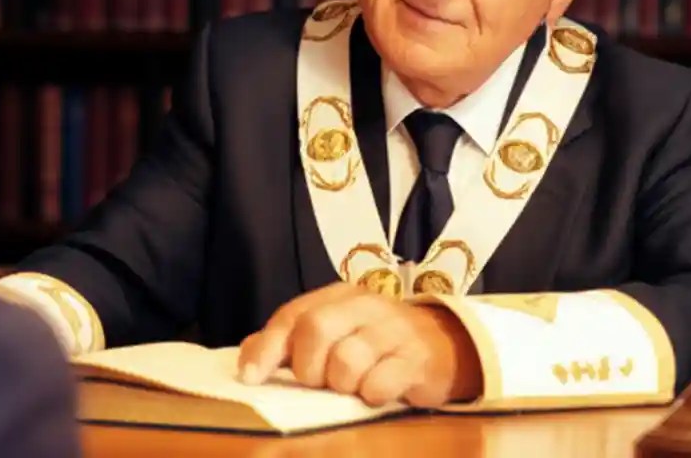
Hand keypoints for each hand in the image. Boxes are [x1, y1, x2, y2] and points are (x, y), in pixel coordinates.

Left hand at [236, 282, 481, 407]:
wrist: (444, 344)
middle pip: (316, 329)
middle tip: (317, 382)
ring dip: (341, 383)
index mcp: (338, 296)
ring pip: (347, 359)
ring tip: (352, 385)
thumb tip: (246, 361)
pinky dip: (371, 394)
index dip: (267, 348)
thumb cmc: (375, 341)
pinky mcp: (417, 360)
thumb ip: (290, 342)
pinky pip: (380, 383)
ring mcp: (394, 331)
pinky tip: (375, 392)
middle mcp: (365, 306)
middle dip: (307, 366)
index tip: (250, 377)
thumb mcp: (334, 330)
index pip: (292, 315)